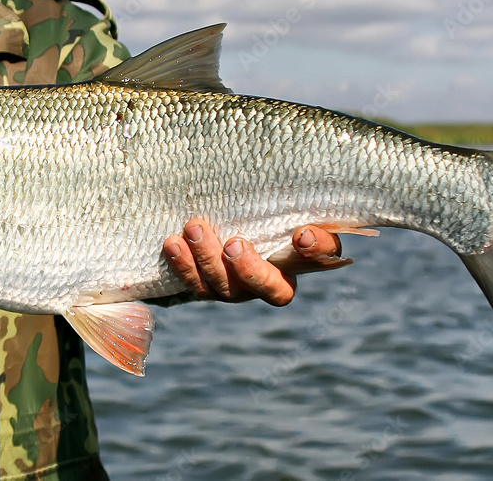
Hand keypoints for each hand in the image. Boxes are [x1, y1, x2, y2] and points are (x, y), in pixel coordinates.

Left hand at [162, 219, 341, 305]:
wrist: (227, 220)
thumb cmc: (264, 210)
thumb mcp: (286, 203)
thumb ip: (300, 207)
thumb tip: (303, 228)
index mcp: (303, 258)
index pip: (319, 259)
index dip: (314, 251)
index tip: (302, 235)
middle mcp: (272, 282)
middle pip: (267, 288)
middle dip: (249, 268)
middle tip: (234, 244)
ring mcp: (239, 289)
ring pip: (225, 286)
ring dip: (207, 259)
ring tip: (194, 228)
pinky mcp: (209, 287)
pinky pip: (196, 283)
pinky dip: (183, 264)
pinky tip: (173, 243)